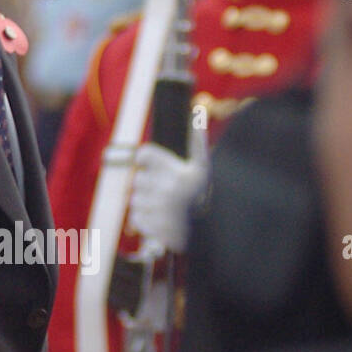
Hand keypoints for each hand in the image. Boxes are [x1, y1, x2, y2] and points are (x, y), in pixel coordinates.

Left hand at [128, 134, 207, 253]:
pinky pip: (136, 218)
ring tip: (166, 209)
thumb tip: (197, 113)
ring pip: (135, 200)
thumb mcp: (205, 170)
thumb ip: (197, 143)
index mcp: (179, 172)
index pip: (143, 154)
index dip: (146, 159)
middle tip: (166, 194)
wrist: (216, 237)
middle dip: (148, 186)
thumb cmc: (208, 199)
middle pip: (137, 180)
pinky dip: (145, 221)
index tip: (151, 166)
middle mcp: (168, 190)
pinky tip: (162, 221)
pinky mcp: (153, 227)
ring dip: (147, 204)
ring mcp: (159, 210)